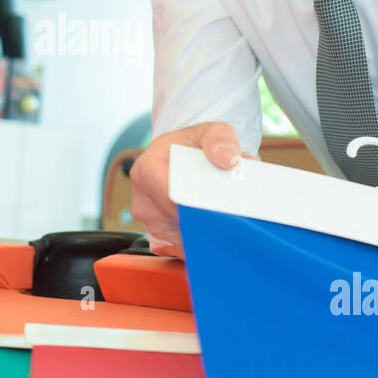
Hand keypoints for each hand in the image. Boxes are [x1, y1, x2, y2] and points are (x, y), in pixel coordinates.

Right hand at [128, 122, 255, 257]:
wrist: (181, 157)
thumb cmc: (192, 146)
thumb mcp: (210, 131)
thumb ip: (221, 138)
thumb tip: (230, 160)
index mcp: (146, 170)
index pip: (172, 197)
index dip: (198, 205)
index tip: (223, 208)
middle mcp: (143, 199)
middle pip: (179, 221)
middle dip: (208, 218)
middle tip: (234, 213)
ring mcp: (150, 220)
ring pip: (182, 238)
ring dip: (206, 230)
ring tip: (224, 213)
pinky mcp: (160, 236)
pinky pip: (183, 246)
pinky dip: (202, 239)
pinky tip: (216, 226)